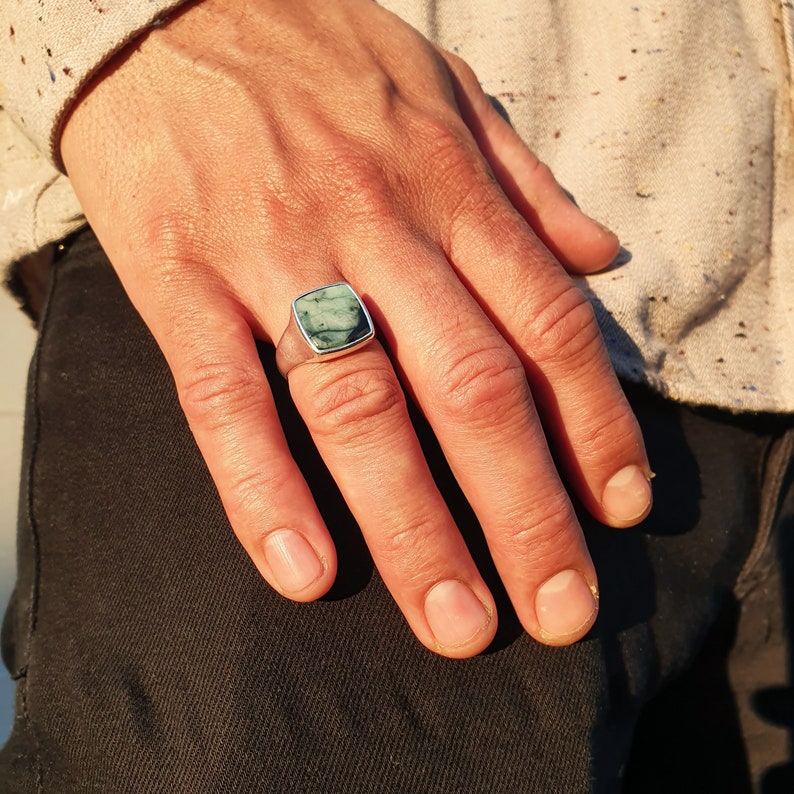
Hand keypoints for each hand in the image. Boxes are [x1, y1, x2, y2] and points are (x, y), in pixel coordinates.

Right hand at [60, 0, 650, 657]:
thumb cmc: (313, 51)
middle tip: (560, 610)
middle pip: (470, 388)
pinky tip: (305, 574)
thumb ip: (525, 183)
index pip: (544, 322)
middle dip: (524, 510)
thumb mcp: (443, 89)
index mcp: (446, 186)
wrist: (165, 5)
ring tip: (457, 622)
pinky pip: (225, 399)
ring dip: (414, 527)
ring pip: (358, 408)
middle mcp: (375, 228)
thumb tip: (600, 259)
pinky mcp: (182, 279)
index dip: (594, 423)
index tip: (619, 509)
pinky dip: (264, 491)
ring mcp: (275, 257)